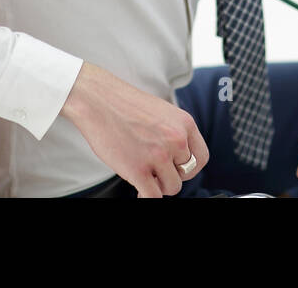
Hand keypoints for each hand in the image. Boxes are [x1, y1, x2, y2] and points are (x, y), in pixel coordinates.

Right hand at [60, 62, 209, 197]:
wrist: (97, 100)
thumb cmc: (123, 105)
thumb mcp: (161, 112)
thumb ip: (174, 132)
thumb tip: (178, 158)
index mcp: (185, 124)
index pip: (201, 158)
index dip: (188, 168)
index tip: (177, 169)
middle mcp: (176, 139)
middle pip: (186, 174)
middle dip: (170, 175)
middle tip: (155, 170)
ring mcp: (159, 155)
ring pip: (171, 188)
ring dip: (158, 185)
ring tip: (144, 175)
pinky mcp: (139, 170)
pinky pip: (153, 197)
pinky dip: (146, 196)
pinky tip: (138, 189)